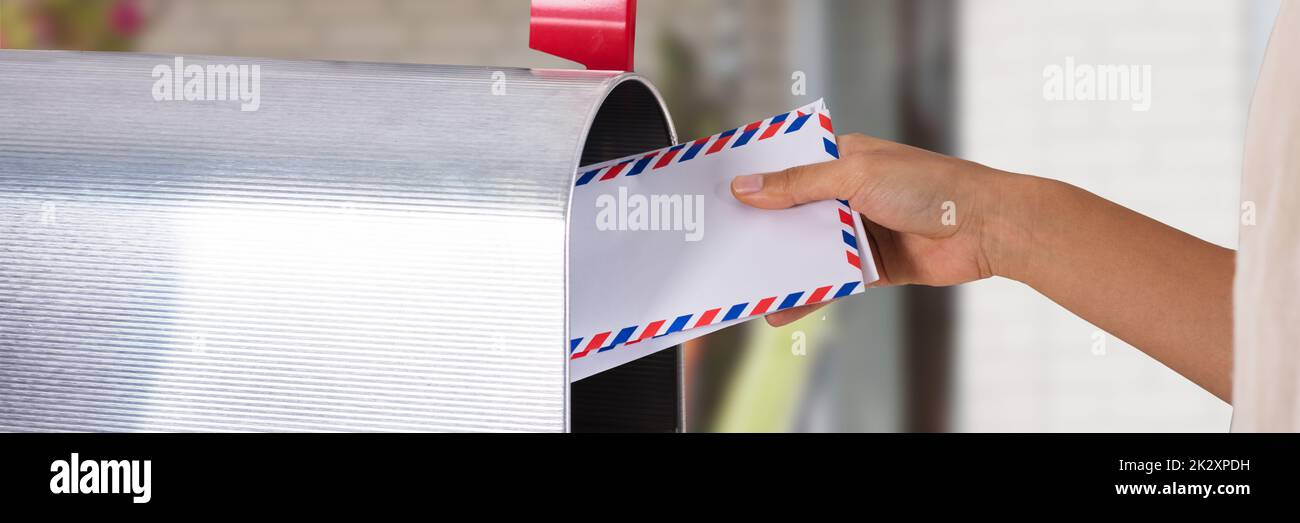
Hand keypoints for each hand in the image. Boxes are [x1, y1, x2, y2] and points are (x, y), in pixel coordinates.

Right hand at [730, 133, 1016, 325]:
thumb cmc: (930, 187)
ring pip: (809, 249)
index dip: (755, 178)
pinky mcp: (873, 265)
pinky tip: (781, 309)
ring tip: (744, 283)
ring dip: (782, 266)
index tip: (718, 194)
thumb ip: (799, 185)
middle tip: (720, 244)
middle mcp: (849, 192)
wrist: (987, 229)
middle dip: (761, 228)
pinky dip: (808, 294)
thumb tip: (747, 187)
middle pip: (792, 211)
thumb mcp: (856, 176)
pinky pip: (831, 281)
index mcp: (844, 157)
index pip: (788, 164)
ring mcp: (860, 230)